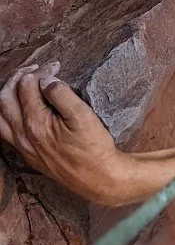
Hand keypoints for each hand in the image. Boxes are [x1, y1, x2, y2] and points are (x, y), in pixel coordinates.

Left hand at [0, 64, 134, 205]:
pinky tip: (19, 107)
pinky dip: (6, 113)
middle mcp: (23, 135)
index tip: (56, 66)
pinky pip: (4, 130)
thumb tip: (47, 79)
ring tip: (22, 83)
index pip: (27, 87)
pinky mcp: (27, 154)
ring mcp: (22, 146)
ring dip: (7, 94)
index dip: (41, 71)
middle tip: (35, 68)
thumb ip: (62, 94)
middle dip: (17, 78)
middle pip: (5, 98)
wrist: (97, 178)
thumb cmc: (93, 147)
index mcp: (36, 123)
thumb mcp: (83, 116)